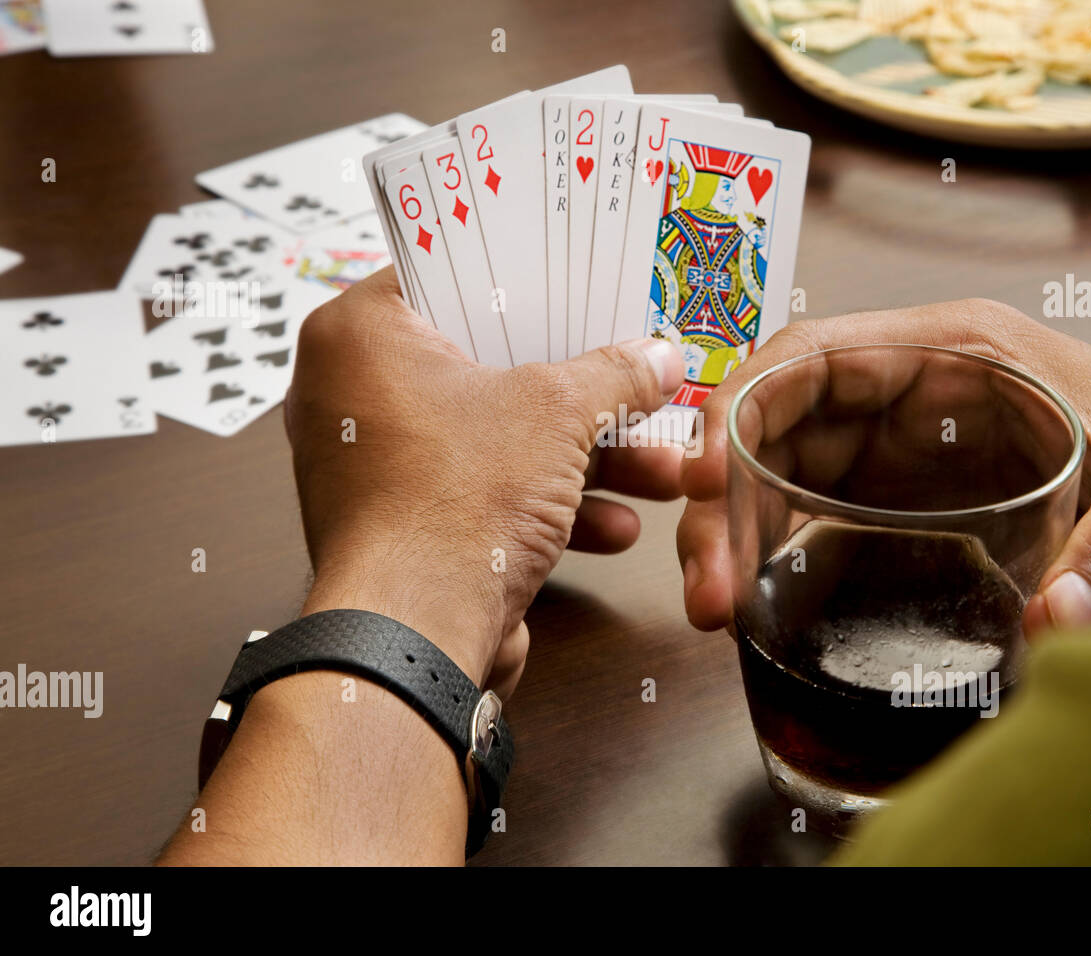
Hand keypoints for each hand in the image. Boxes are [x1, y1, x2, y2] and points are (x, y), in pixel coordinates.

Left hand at [285, 267, 683, 693]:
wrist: (415, 635)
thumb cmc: (452, 504)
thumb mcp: (556, 412)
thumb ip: (612, 375)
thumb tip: (656, 357)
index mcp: (362, 336)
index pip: (448, 277)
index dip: (528, 284)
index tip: (583, 288)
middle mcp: (353, 395)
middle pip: (486, 367)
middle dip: (579, 391)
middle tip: (632, 378)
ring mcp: (375, 465)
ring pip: (495, 439)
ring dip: (583, 457)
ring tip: (658, 467)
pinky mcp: (403, 523)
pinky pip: (483, 492)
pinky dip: (546, 504)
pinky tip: (616, 525)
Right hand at [678, 299, 1090, 637]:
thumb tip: (1056, 621)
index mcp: (957, 353)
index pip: (813, 355)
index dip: (738, 406)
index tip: (702, 478)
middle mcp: (916, 388)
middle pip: (778, 418)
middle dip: (722, 491)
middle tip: (710, 587)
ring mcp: (907, 440)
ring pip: (784, 462)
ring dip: (736, 523)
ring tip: (719, 605)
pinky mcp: (910, 491)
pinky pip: (815, 503)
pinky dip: (772, 540)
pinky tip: (756, 592)